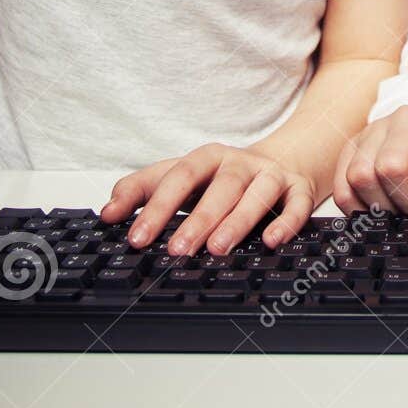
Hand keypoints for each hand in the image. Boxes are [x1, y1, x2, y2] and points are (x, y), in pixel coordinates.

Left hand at [101, 142, 317, 257]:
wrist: (285, 161)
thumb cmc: (223, 178)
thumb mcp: (182, 177)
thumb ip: (142, 190)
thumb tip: (108, 213)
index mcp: (208, 157)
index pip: (179, 176)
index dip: (158, 206)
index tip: (138, 237)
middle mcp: (240, 163)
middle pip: (220, 186)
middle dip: (198, 219)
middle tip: (178, 250)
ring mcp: (271, 175)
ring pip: (257, 194)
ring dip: (238, 220)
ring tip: (217, 248)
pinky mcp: (299, 190)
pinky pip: (297, 205)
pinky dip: (287, 222)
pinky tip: (272, 241)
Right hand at [332, 105, 407, 236]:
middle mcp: (407, 120)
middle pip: (391, 165)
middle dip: (406, 204)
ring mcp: (375, 131)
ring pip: (361, 174)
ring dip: (381, 207)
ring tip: (400, 212)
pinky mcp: (351, 148)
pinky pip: (341, 185)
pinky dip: (357, 208)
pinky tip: (380, 210)